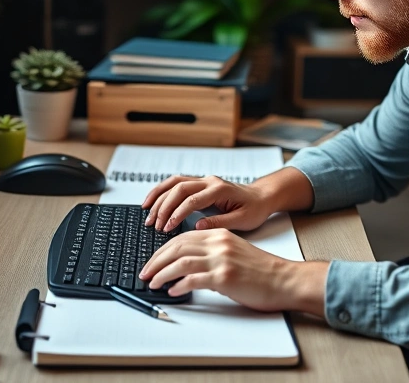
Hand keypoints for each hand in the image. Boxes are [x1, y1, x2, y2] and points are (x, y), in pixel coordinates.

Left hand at [140, 228, 327, 314]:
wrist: (284, 280)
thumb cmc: (261, 271)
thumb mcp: (234, 252)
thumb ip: (211, 253)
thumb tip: (186, 266)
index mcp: (219, 234)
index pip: (181, 238)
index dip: (162, 250)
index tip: (152, 261)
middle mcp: (218, 243)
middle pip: (176, 247)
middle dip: (156, 261)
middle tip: (145, 273)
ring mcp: (221, 260)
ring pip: (181, 262)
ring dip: (162, 273)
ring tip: (153, 283)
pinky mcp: (225, 277)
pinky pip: (194, 279)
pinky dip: (179, 285)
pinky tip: (173, 291)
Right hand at [142, 175, 275, 232]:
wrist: (262, 197)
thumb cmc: (255, 209)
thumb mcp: (242, 220)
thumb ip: (220, 223)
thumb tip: (197, 226)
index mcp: (220, 189)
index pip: (192, 200)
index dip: (177, 213)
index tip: (167, 227)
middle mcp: (209, 181)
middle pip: (179, 189)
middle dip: (163, 206)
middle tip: (154, 224)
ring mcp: (203, 180)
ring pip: (174, 183)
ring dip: (158, 196)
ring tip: (146, 212)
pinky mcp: (199, 183)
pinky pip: (176, 183)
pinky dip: (162, 191)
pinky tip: (152, 201)